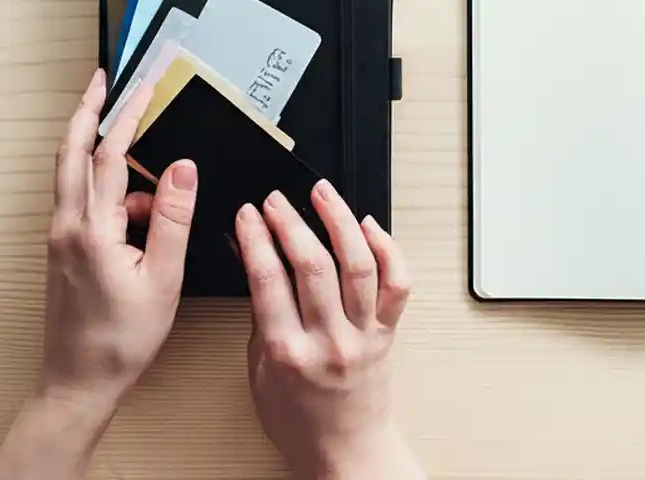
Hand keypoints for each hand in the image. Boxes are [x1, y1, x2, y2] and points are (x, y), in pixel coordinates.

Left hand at [0, 69, 197, 479]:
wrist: (79, 380)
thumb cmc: (122, 340)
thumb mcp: (164, 278)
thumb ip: (172, 218)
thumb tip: (181, 168)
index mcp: (92, 230)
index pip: (110, 155)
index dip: (129, 115)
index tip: (144, 84)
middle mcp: (67, 226)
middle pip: (72, 151)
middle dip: (89, 111)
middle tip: (104, 80)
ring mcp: (61, 237)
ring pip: (76, 176)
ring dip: (103, 153)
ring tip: (152, 170)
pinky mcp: (64, 249)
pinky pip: (85, 203)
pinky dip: (111, 192)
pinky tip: (144, 214)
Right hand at [236, 184, 421, 479]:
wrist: (345, 449)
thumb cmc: (298, 417)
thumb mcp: (259, 369)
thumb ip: (259, 314)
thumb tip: (253, 258)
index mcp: (288, 352)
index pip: (268, 280)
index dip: (256, 238)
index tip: (247, 214)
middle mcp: (329, 341)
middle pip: (313, 265)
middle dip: (291, 222)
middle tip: (277, 198)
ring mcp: (363, 335)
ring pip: (359, 265)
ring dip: (339, 221)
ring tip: (324, 194)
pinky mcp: (388, 333)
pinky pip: (397, 283)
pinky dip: (388, 249)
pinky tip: (370, 226)